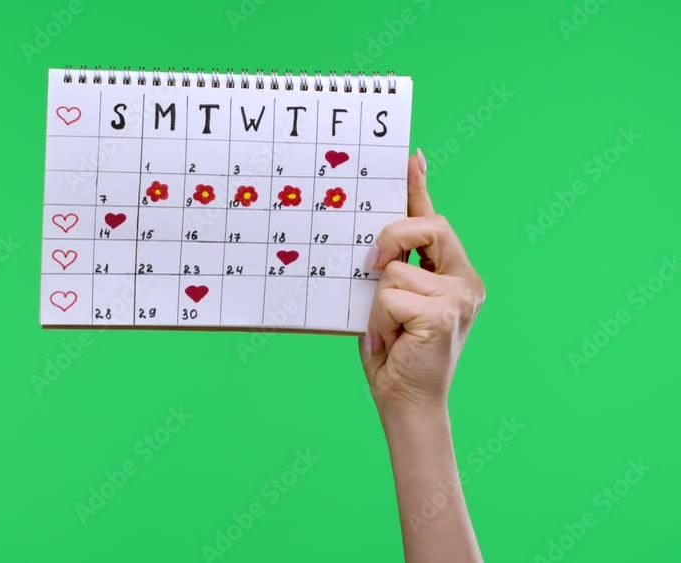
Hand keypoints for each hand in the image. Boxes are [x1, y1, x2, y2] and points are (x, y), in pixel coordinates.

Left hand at [359, 151, 485, 409]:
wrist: (406, 402)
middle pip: (427, 227)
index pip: (434, 220)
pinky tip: (392, 342)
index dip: (420, 188)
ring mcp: (459, 296)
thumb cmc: (395, 353)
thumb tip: (373, 240)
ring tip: (388, 332)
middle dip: (392, 237)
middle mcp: (464, 280)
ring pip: (395, 269)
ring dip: (377, 304)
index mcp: (452, 274)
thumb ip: (391, 268)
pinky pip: (390, 295)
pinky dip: (379, 320)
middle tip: (372, 263)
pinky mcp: (445, 313)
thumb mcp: (389, 300)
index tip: (411, 156)